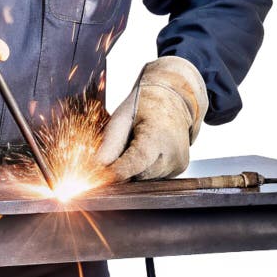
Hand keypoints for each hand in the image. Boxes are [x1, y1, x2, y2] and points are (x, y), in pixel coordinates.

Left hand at [96, 56, 207, 180]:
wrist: (173, 99)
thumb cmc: (144, 105)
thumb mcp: (122, 117)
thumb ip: (111, 142)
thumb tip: (97, 165)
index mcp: (158, 134)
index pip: (137, 159)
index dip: (119, 170)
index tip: (101, 176)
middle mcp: (173, 152)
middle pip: (138, 173)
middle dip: (122, 168)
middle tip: (117, 150)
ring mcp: (178, 163)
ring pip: (145, 178)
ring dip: (133, 168)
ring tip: (135, 144)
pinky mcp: (179, 169)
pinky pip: (153, 176)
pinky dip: (144, 168)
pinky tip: (146, 151)